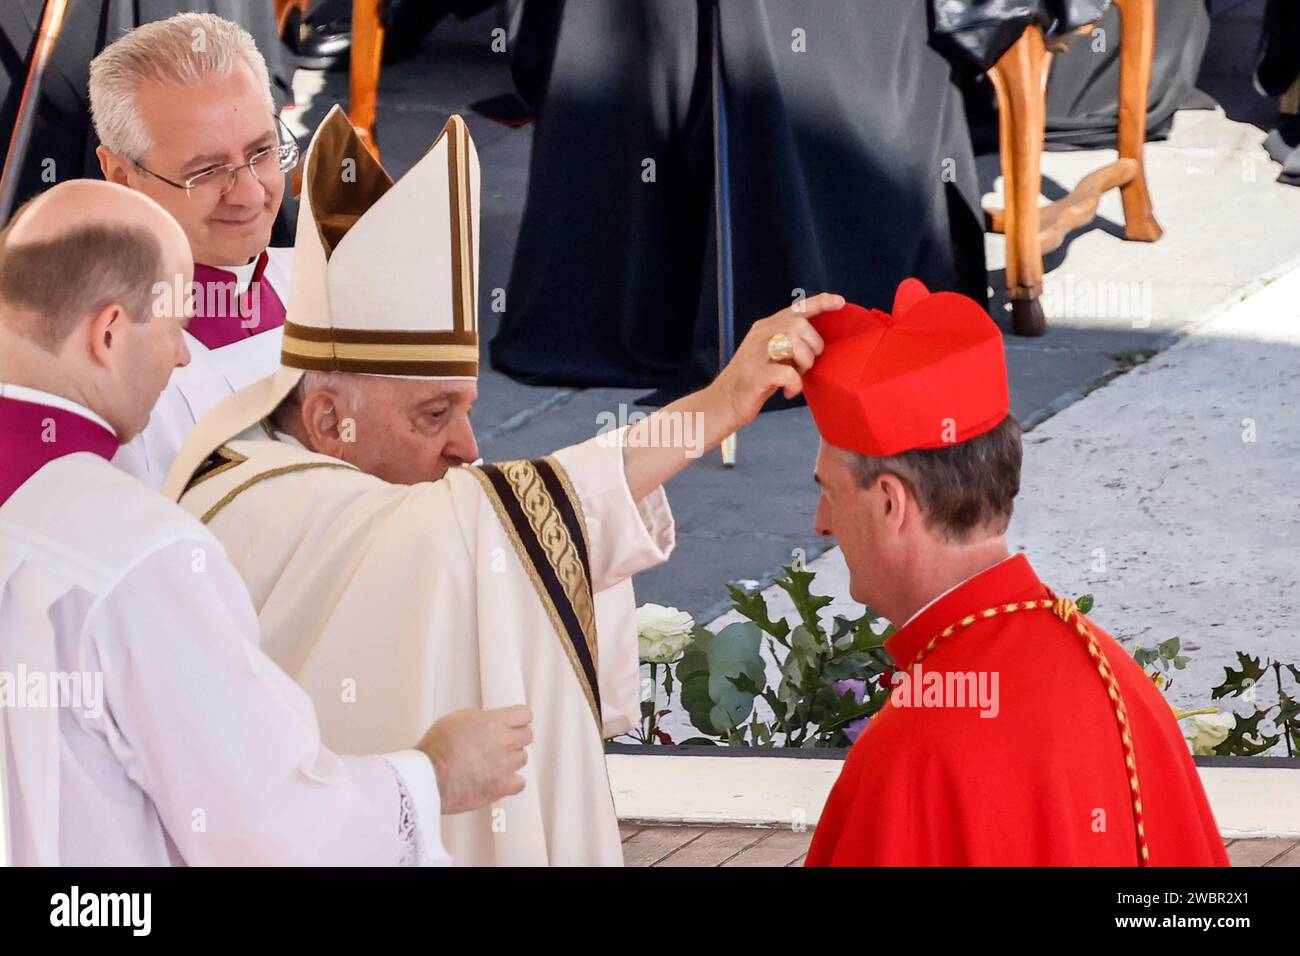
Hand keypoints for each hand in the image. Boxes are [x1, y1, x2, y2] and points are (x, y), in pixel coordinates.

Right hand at [416, 704, 531, 813]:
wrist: (428, 778)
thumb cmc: (436, 749)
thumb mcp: (456, 719)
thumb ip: (481, 719)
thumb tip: (490, 721)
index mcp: (493, 722)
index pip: (524, 714)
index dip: (518, 718)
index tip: (515, 722)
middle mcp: (503, 742)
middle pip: (527, 735)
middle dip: (515, 737)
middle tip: (502, 742)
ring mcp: (505, 765)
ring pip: (522, 758)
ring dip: (511, 759)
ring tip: (493, 762)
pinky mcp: (502, 786)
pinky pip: (520, 782)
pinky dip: (511, 782)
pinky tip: (499, 778)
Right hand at [707, 293, 841, 429]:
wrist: (722, 403)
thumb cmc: (753, 381)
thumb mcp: (771, 355)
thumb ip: (789, 344)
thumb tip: (819, 342)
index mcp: (765, 328)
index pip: (796, 308)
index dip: (820, 303)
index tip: (840, 302)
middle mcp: (760, 335)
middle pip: (800, 325)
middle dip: (813, 346)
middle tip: (805, 366)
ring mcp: (756, 353)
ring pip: (794, 342)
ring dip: (804, 363)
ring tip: (796, 378)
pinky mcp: (756, 375)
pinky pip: (787, 373)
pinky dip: (795, 384)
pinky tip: (788, 391)